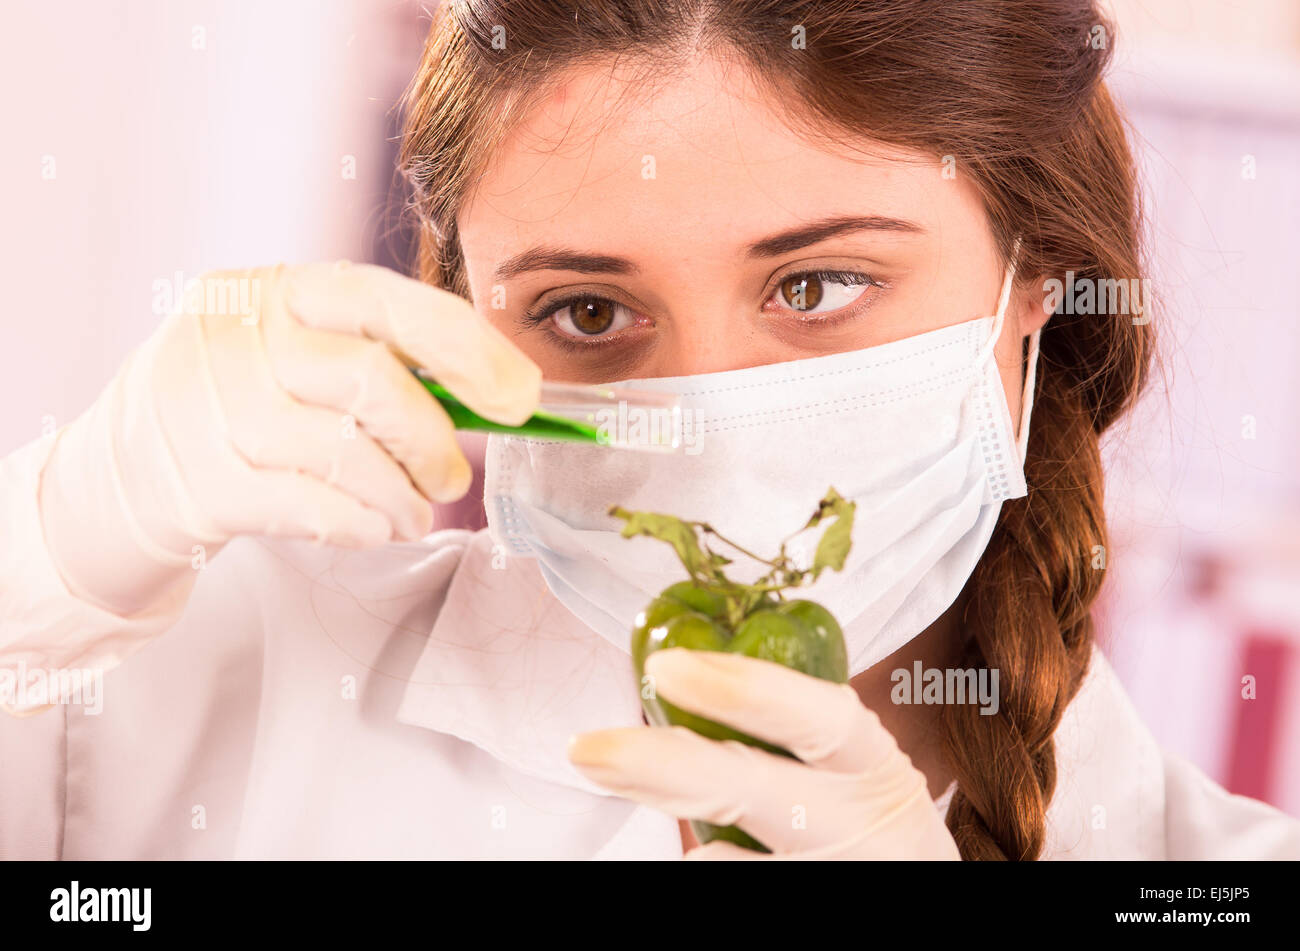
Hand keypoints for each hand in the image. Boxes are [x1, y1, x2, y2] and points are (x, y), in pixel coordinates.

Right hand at [39, 261, 539, 614]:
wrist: (115, 475)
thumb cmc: (233, 408)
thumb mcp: (287, 354)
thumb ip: (375, 357)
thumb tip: (496, 389)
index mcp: (270, 289)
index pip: (386, 300)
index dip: (467, 348)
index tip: (520, 396)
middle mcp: (234, 337)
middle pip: (372, 382)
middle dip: (434, 440)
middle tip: (453, 479)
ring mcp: (208, 411)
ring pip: (347, 453)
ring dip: (402, 496)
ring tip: (413, 514)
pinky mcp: (200, 486)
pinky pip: (315, 508)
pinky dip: (363, 524)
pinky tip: (372, 527)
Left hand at [568, 648, 959, 858]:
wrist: (915, 886)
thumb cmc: (870, 818)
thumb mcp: (855, 768)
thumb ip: (790, 733)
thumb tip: (674, 678)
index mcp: (871, 762)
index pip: (817, 717)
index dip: (742, 690)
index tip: (667, 666)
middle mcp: (855, 821)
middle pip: (748, 789)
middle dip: (660, 765)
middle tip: (586, 747)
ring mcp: (835, 872)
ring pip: (726, 857)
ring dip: (675, 821)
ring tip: (633, 787)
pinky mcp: (810, 904)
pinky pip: (735, 886)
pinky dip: (713, 864)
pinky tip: (708, 852)